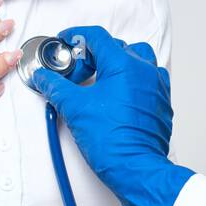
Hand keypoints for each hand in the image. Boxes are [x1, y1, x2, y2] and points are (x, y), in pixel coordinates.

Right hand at [31, 25, 193, 205]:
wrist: (137, 169)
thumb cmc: (113, 141)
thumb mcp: (75, 108)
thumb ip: (56, 86)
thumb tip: (44, 77)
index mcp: (124, 64)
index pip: (97, 37)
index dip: (76, 36)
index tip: (64, 42)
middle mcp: (144, 70)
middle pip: (115, 47)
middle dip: (92, 55)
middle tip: (75, 72)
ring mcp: (156, 86)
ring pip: (136, 60)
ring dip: (115, 65)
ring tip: (98, 81)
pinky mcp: (161, 102)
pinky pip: (146, 80)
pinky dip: (130, 81)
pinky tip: (116, 96)